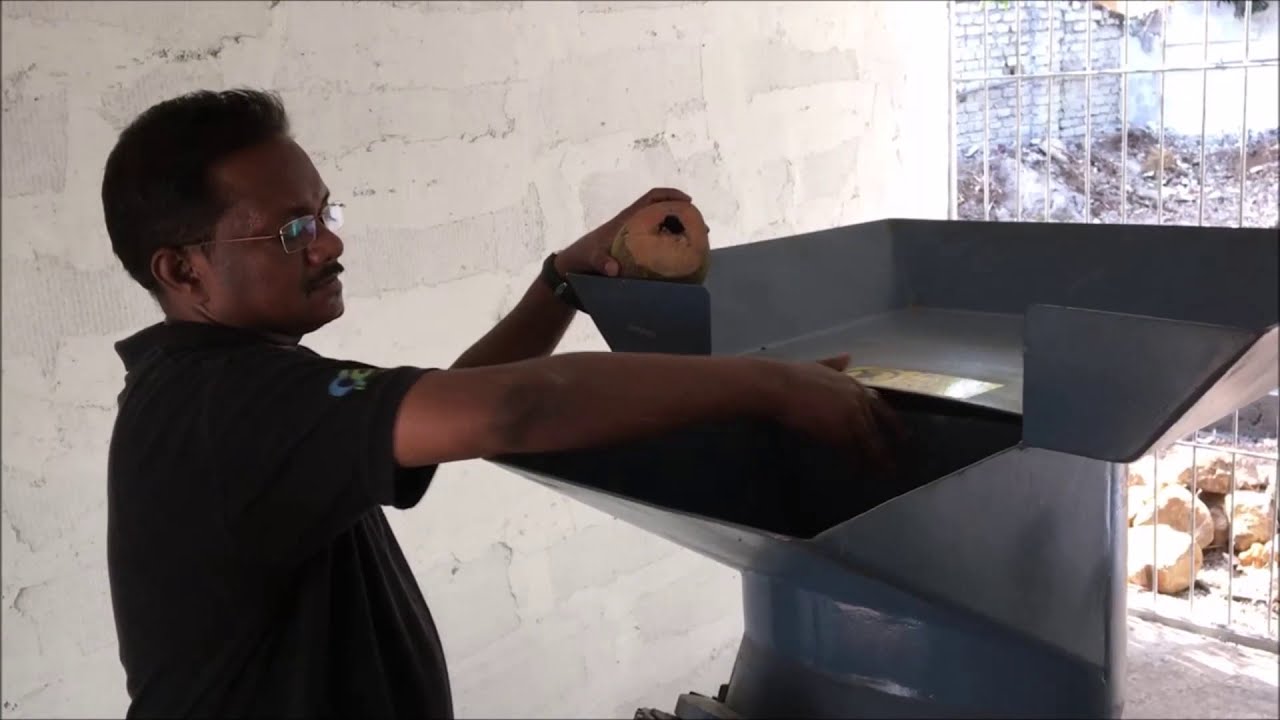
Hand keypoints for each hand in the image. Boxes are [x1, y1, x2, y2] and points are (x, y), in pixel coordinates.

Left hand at [554, 187, 692, 276]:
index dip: (670, 195)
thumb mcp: (591, 258)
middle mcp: (634, 224)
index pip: (651, 198)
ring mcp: (637, 236)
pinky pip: (659, 242)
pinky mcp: (637, 249)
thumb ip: (601, 262)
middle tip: (701, 229)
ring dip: (680, 231)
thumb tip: (612, 270)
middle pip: (663, 211)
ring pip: (663, 227)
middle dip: (684, 216)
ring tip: (697, 244)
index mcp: (627, 219)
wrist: (575, 266)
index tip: (688, 202)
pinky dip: (672, 245)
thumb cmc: (583, 256)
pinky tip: (681, 258)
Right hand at [771, 354, 904, 471]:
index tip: (902, 435)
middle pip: (876, 428)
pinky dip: (855, 462)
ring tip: (881, 473)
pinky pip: (851, 452)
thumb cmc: (793, 375)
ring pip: (868, 443)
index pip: (880, 406)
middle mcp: (858, 401)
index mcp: (854, 385)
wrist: (781, 387)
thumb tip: (846, 357)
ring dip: (875, 460)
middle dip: (885, 447)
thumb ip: (835, 363)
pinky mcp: (838, 433)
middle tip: (892, 463)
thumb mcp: (819, 365)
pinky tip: (856, 470)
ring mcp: (850, 418)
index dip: (892, 422)